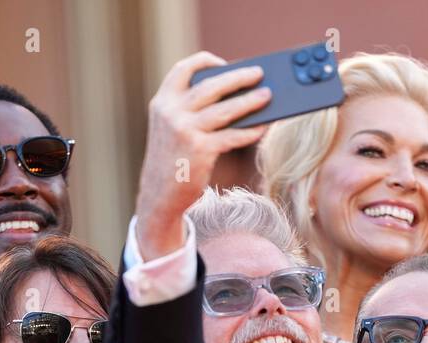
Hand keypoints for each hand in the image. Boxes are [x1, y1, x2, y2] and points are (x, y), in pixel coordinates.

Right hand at [135, 52, 271, 259]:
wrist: (160, 196)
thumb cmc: (172, 160)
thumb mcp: (170, 129)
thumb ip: (189, 109)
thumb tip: (233, 94)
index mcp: (162, 102)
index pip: (182, 69)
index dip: (204, 61)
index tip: (223, 63)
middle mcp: (171, 113)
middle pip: (211, 86)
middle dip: (238, 77)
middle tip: (258, 73)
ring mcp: (185, 131)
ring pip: (226, 110)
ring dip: (250, 101)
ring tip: (268, 96)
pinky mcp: (200, 151)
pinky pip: (231, 136)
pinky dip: (249, 131)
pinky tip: (262, 128)